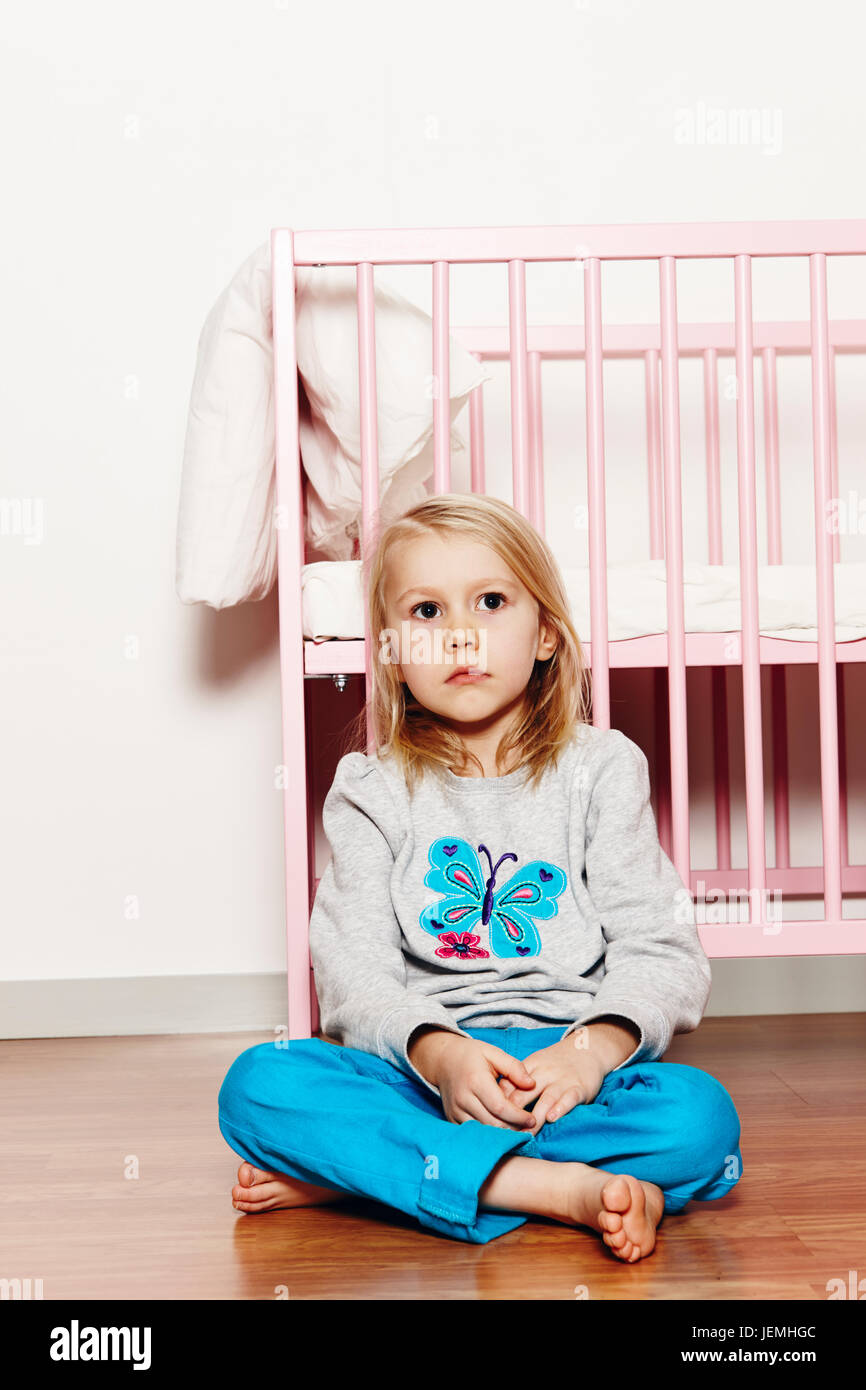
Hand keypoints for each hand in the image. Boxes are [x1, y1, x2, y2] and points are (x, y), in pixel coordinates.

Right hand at [410, 1030, 539, 1129]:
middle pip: (492, 1123)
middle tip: (529, 1128)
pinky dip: (488, 1135)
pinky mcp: (452, 1117)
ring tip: (518, 1130)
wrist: (443, 1060)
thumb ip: (514, 1067)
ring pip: (483, 1132)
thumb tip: (531, 1084)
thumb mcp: (493, 1052)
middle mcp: (463, 1098)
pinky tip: (501, 1130)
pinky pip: (473, 1132)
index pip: (500, 1107)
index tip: (532, 1120)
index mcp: (476, 1080)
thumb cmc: (471, 1055)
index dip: (518, 1117)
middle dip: (513, 1129)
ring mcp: (456, 1110)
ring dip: (502, 1134)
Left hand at [495, 1035, 608, 1133]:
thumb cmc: (556, 1063)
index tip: (492, 1122)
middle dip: (512, 1116)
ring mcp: (562, 1080)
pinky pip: (568, 1099)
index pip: (508, 1086)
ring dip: (534, 1118)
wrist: (587, 1049)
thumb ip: (518, 1081)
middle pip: (523, 1094)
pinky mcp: (579, 1088)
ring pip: (545, 1100)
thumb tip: (496, 1104)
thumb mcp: (535, 1065)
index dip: (499, 1105)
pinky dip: (560, 1108)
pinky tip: (552, 1119)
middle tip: (505, 1135)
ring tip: (526, 1135)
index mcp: (530, 1067)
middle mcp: (544, 1073)